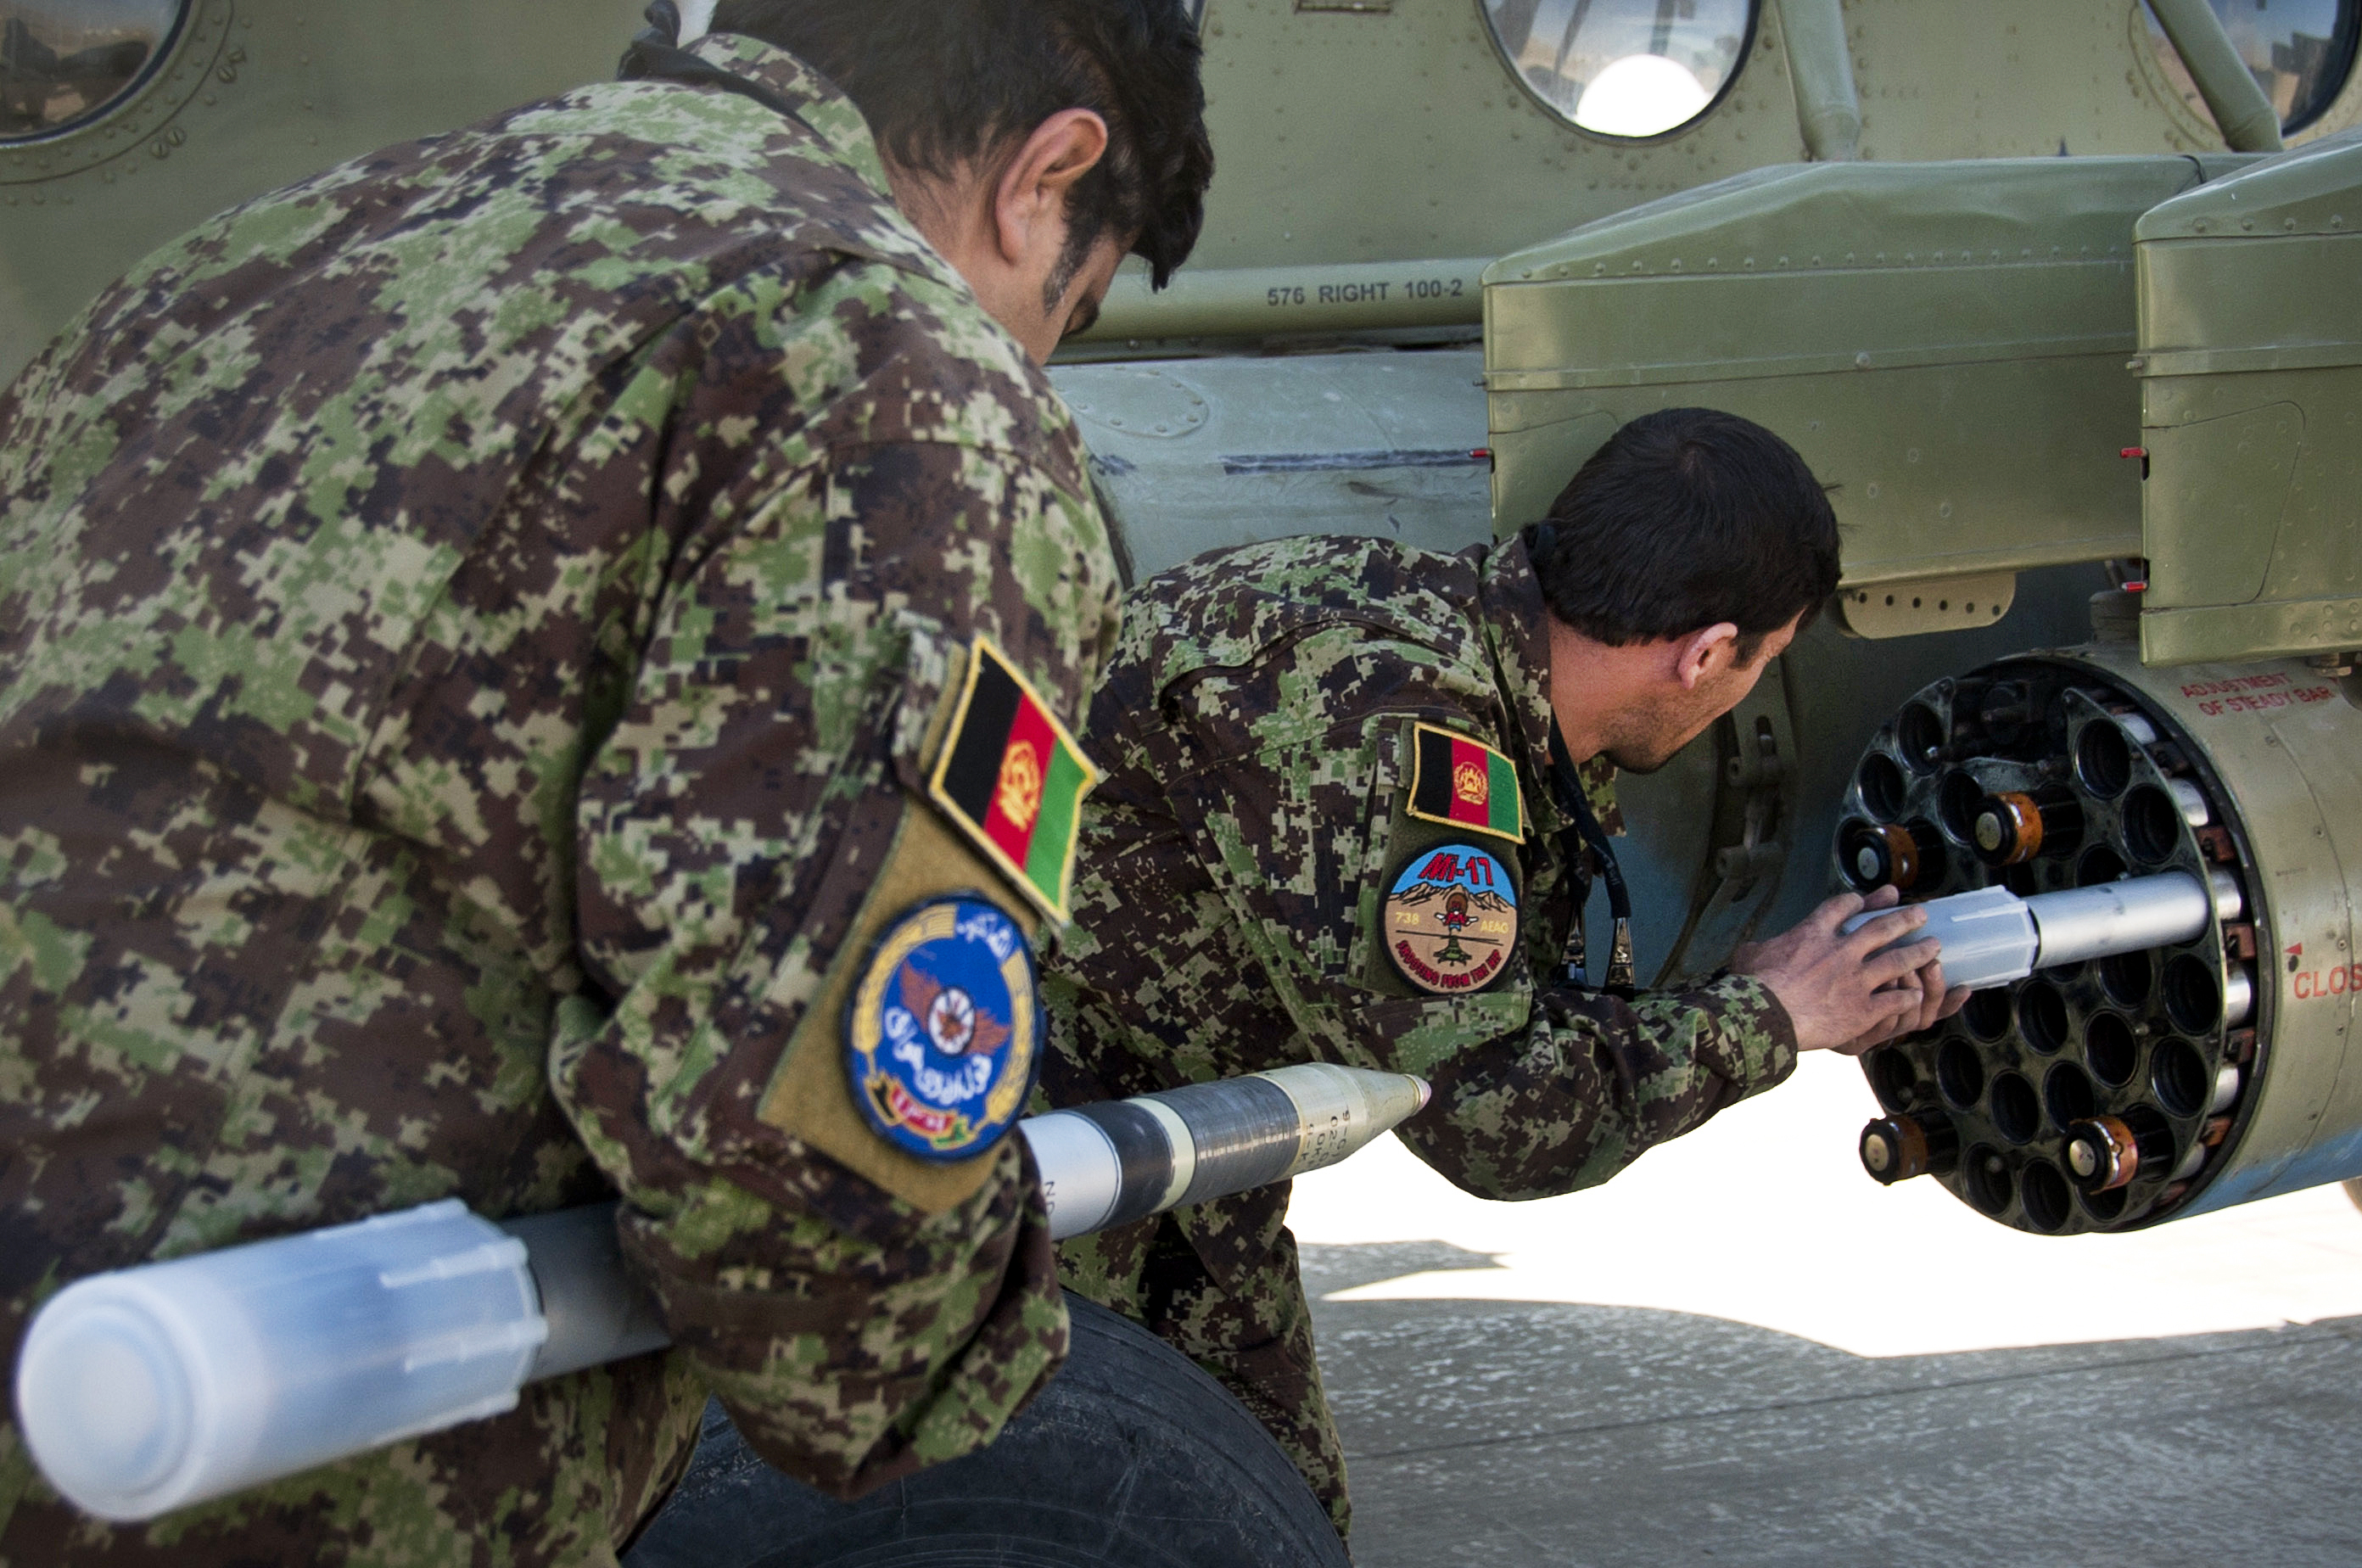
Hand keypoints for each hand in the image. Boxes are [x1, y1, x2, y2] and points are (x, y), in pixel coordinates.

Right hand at [1731, 886, 1963, 1053]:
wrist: (1765, 1015)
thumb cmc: (1752, 984)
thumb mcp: (1750, 954)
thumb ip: (1760, 948)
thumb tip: (1751, 950)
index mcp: (1813, 933)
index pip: (1841, 908)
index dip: (1859, 901)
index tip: (1868, 899)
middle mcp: (1841, 951)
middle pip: (1881, 928)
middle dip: (1904, 918)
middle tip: (1920, 913)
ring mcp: (1856, 981)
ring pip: (1898, 961)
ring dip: (1918, 953)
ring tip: (1933, 946)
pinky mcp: (1863, 1009)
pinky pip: (1895, 1000)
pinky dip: (1908, 996)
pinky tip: (1918, 994)